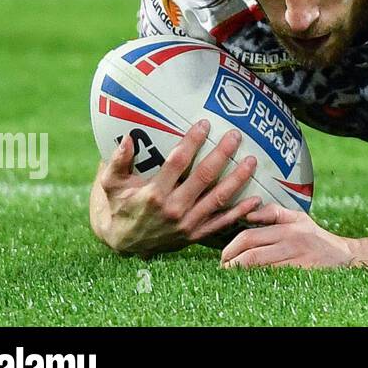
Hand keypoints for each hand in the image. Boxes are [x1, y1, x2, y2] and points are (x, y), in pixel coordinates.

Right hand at [90, 120, 261, 256]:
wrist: (123, 244)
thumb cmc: (118, 206)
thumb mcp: (111, 184)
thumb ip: (117, 161)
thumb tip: (127, 138)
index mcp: (153, 194)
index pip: (177, 162)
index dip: (192, 141)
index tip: (205, 124)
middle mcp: (173, 209)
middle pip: (204, 177)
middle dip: (222, 154)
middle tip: (236, 135)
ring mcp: (187, 224)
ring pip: (218, 198)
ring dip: (238, 179)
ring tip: (252, 160)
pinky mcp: (195, 235)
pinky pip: (222, 223)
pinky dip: (240, 212)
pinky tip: (256, 199)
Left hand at [221, 205, 362, 268]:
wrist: (344, 257)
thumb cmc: (316, 237)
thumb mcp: (299, 218)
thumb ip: (274, 212)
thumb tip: (249, 214)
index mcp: (288, 226)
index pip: (250, 236)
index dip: (231, 248)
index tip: (223, 256)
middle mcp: (291, 241)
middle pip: (252, 254)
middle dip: (231, 263)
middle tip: (223, 268)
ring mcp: (296, 259)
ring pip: (260, 268)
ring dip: (241, 274)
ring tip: (231, 275)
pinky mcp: (300, 274)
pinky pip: (272, 278)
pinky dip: (257, 281)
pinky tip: (249, 283)